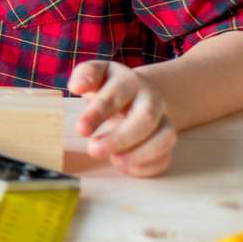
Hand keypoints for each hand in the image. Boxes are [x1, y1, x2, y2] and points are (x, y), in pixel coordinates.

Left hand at [68, 60, 176, 176]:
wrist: (138, 92)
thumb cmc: (109, 85)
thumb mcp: (96, 74)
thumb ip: (84, 75)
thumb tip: (76, 86)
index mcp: (129, 82)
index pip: (115, 96)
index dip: (97, 114)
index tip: (80, 130)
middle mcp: (152, 100)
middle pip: (146, 119)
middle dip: (120, 138)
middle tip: (94, 150)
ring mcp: (163, 121)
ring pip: (164, 138)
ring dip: (139, 154)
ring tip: (114, 160)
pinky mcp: (166, 140)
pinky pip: (166, 157)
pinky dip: (148, 166)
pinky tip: (126, 167)